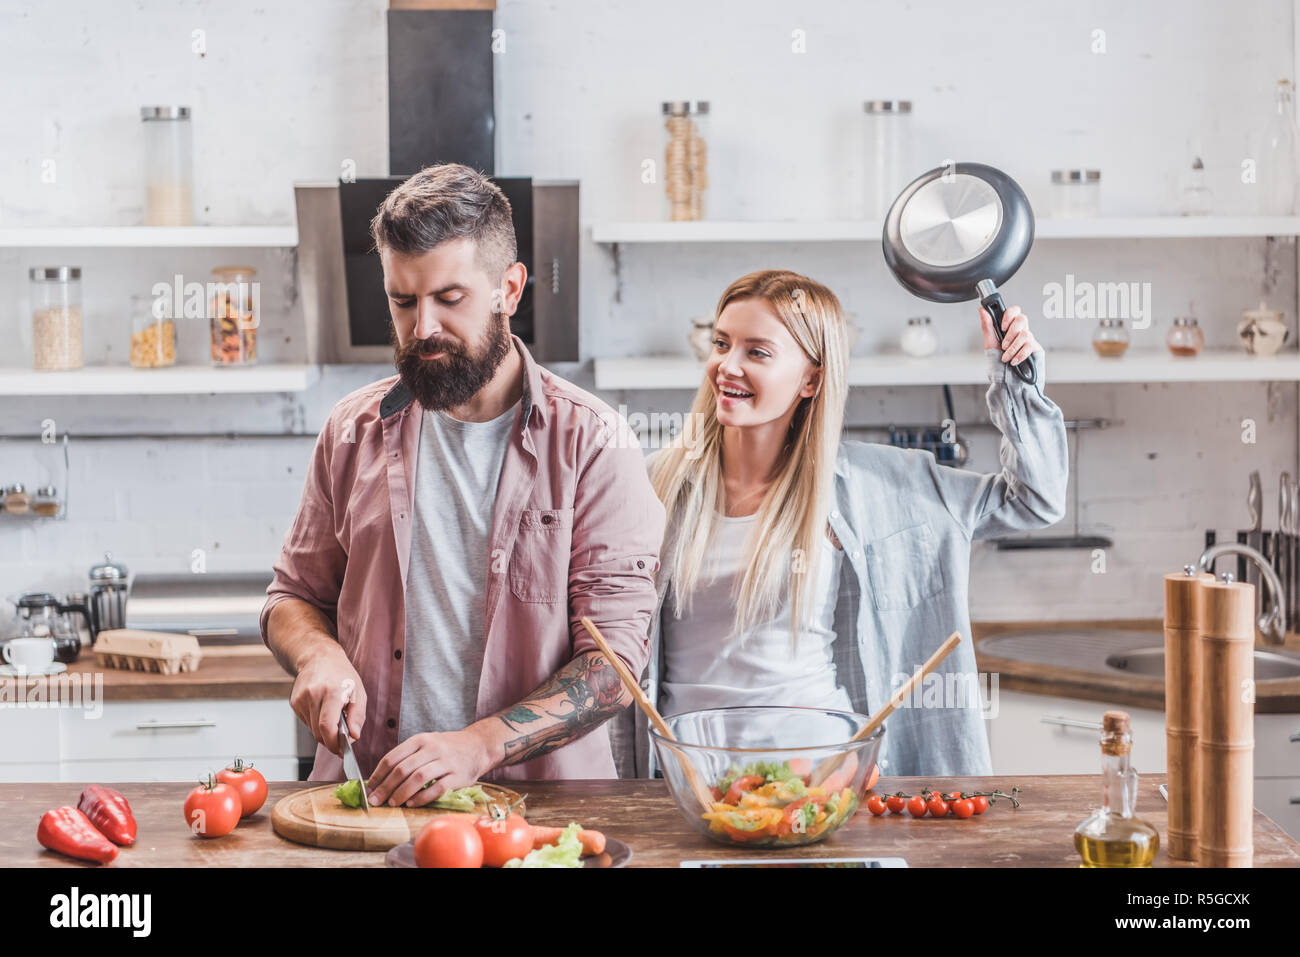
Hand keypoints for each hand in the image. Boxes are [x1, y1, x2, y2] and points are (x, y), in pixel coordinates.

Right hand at [288, 650, 364, 757]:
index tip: (341, 751)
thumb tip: (354, 736)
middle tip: (341, 742)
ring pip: (312, 729)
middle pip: (318, 732)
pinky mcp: (294, 702)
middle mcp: (313, 694)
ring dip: (323, 732)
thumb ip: (358, 716)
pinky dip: (315, 723)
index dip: (334, 743)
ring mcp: (301, 698)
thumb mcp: (359, 692)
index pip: (327, 726)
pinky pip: (306, 722)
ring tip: (333, 719)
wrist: (319, 657)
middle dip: (330, 741)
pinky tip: (322, 710)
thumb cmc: (342, 675)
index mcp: (331, 691)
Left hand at [366, 728, 494, 807]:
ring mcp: (445, 761)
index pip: (392, 757)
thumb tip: (380, 779)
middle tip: (375, 800)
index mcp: (420, 740)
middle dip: (385, 787)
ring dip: (402, 793)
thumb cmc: (446, 748)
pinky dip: (422, 797)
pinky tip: (411, 804)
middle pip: (403, 769)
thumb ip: (407, 758)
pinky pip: (437, 788)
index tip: (368, 788)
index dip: (378, 775)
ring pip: (418, 778)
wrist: (478, 745)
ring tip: (392, 803)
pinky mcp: (457, 775)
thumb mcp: (426, 744)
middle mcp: (432, 748)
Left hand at [979, 304, 1042, 365]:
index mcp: (1010, 326)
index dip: (1009, 315)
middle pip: (1022, 319)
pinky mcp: (1035, 348)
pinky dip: (1019, 355)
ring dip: (1013, 348)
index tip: (1002, 327)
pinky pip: (1030, 346)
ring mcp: (1029, 338)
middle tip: (1003, 345)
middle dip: (1011, 334)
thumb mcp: (990, 342)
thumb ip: (987, 326)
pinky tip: (1013, 361)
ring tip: (1006, 357)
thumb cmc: (999, 359)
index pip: (1014, 311)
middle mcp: (1020, 330)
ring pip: (1025, 334)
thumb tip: (982, 310)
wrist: (1006, 376)